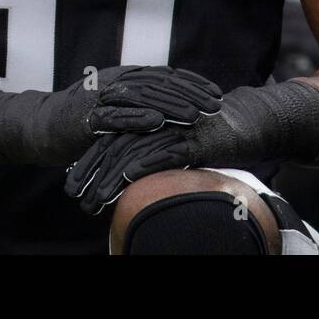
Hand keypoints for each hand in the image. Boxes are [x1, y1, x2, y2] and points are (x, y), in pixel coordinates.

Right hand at [0, 65, 221, 169]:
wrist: (42, 126)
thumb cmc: (86, 121)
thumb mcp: (119, 109)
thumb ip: (144, 105)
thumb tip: (181, 110)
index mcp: (126, 77)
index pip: (166, 75)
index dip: (192, 83)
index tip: (217, 94)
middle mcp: (116, 82)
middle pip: (159, 84)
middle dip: (189, 95)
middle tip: (215, 106)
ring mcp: (100, 97)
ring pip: (140, 97)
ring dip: (169, 105)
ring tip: (194, 116)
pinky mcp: (86, 117)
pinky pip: (114, 115)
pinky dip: (135, 117)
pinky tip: (156, 122)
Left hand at [66, 80, 318, 213]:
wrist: (247, 123)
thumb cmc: (208, 136)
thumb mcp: (173, 148)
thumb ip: (151, 155)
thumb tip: (128, 179)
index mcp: (145, 119)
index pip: (109, 139)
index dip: (88, 161)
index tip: (71, 183)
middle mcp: (154, 119)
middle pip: (113, 143)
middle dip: (90, 170)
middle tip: (72, 193)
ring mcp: (173, 127)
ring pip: (133, 150)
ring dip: (109, 176)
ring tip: (91, 199)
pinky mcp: (192, 137)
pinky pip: (163, 150)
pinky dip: (142, 164)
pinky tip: (125, 179)